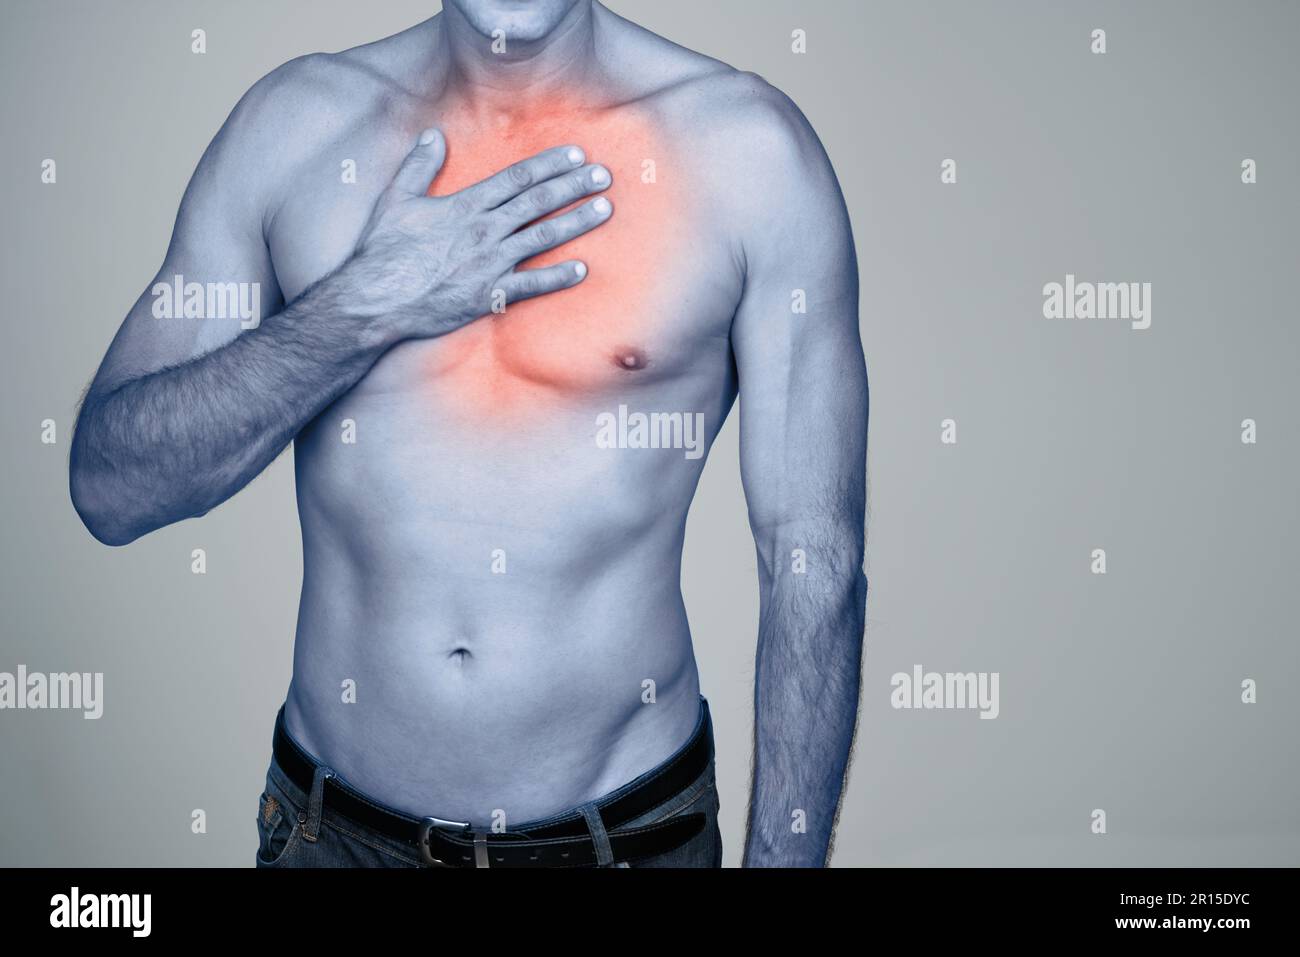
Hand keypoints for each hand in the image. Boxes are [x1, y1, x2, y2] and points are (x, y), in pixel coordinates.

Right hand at [349, 127, 612, 339]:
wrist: (376, 298)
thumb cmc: (383, 251)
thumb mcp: (396, 200)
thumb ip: (419, 166)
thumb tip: (434, 135)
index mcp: (465, 205)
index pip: (517, 177)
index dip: (550, 164)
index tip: (576, 154)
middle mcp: (484, 230)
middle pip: (538, 202)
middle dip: (574, 186)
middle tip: (603, 175)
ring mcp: (490, 263)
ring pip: (543, 237)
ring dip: (577, 222)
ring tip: (605, 209)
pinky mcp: (490, 295)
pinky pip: (532, 285)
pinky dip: (558, 277)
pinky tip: (583, 269)